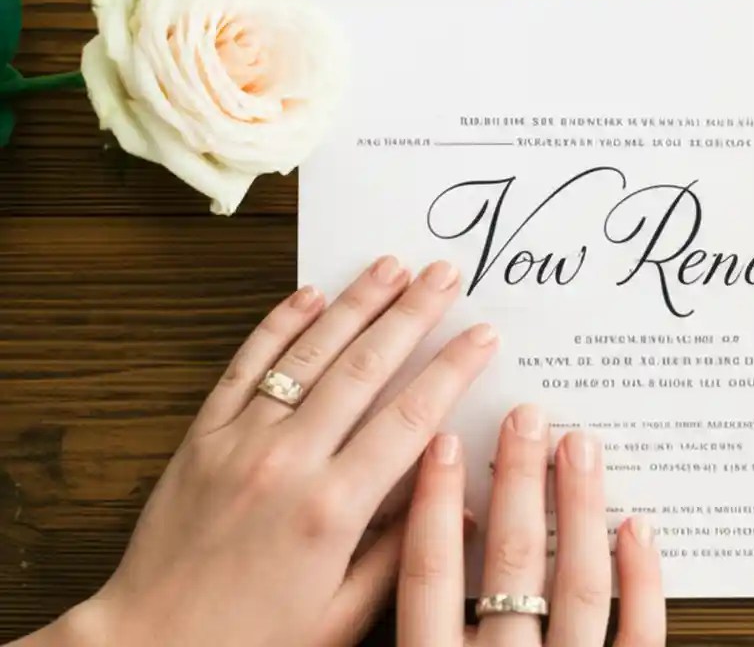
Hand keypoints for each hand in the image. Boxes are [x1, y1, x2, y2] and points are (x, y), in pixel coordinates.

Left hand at [22, 256, 495, 646]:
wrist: (151, 645)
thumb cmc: (251, 640)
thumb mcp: (342, 614)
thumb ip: (402, 551)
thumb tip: (459, 506)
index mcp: (332, 509)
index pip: (410, 417)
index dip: (452, 369)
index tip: (482, 336)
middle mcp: (288, 462)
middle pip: (365, 367)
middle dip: (413, 313)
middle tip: (446, 275)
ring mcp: (240, 442)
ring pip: (308, 354)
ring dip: (355, 303)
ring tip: (390, 265)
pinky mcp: (202, 437)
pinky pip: (245, 366)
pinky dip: (278, 326)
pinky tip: (309, 295)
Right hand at [398, 404, 664, 645]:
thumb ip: (417, 626)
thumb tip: (426, 548)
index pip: (431, 575)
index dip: (435, 504)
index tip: (443, 443)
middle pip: (511, 560)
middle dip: (519, 481)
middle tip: (526, 419)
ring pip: (579, 586)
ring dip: (580, 507)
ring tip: (580, 447)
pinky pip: (639, 634)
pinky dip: (641, 580)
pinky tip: (636, 529)